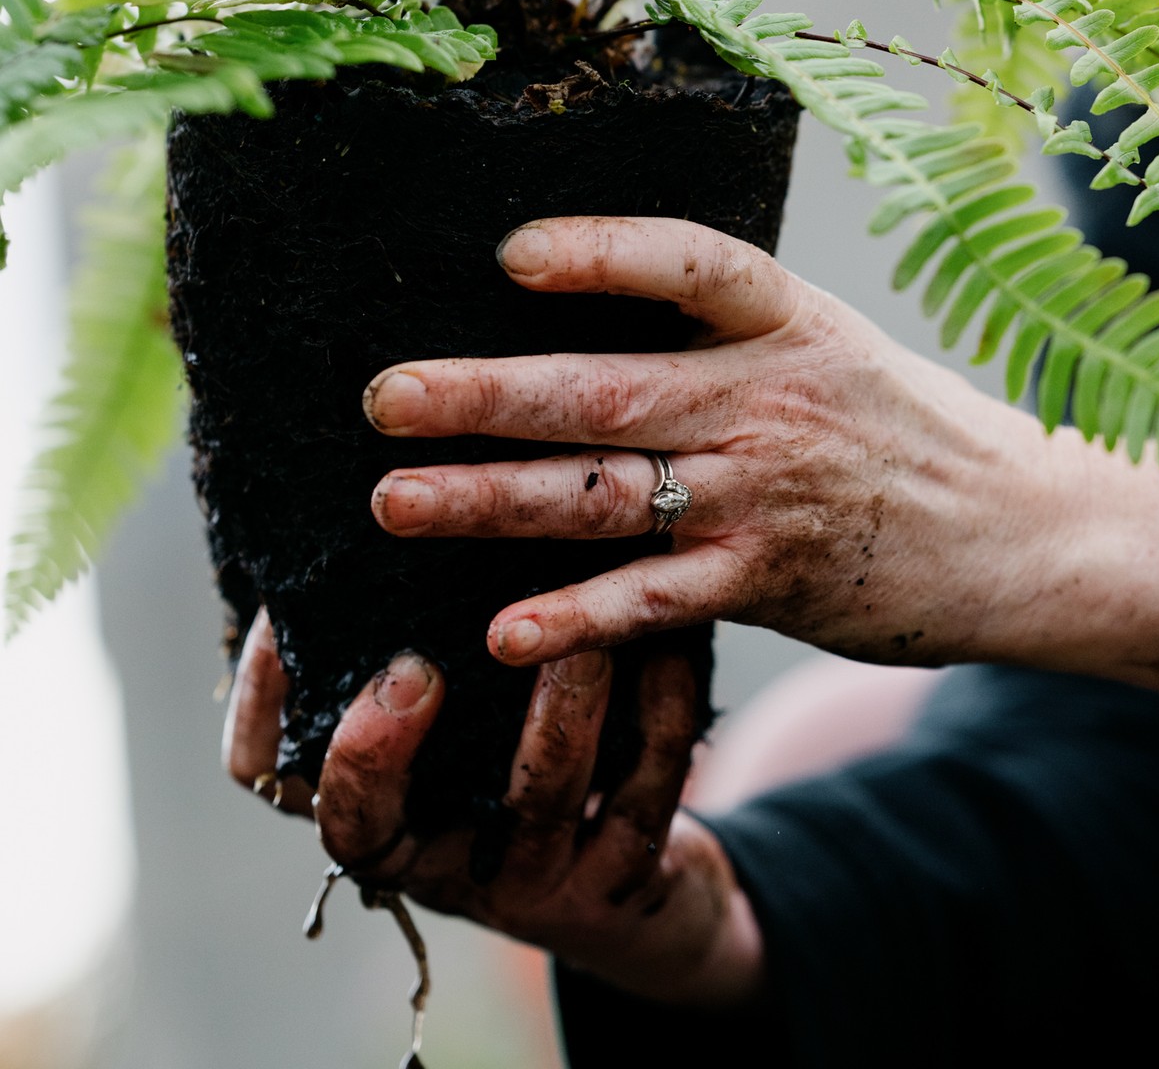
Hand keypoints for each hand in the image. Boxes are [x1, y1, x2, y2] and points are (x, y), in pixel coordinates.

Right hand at [224, 610, 763, 1005]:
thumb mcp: (457, 721)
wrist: (626, 886)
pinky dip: (660, 716)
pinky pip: (645, 795)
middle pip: (369, 825)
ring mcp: (529, 879)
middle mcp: (436, 860)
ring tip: (579, 636)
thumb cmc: (512, 764)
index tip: (280, 622)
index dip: (264, 709)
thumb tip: (362, 493)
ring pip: (536, 800)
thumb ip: (416, 638)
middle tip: (412, 664)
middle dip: (379, 748)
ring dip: (558, 713)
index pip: (278, 781)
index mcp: (381, 810)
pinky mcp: (620, 879)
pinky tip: (673, 644)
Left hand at [363, 216, 1057, 669]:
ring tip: (397, 501)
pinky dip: (579, 616)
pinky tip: (505, 628)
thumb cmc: (901, 425)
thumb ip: (721, 331)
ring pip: (609, 494)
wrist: (1020, 528)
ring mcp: (768, 492)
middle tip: (385, 398)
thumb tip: (577, 310)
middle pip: (608, 389)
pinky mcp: (772, 581)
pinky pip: (659, 602)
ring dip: (493, 501)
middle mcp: (770, 397)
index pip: (690, 264)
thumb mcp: (828, 344)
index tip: (509, 254)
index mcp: (786, 318)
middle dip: (484, 395)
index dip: (602, 253)